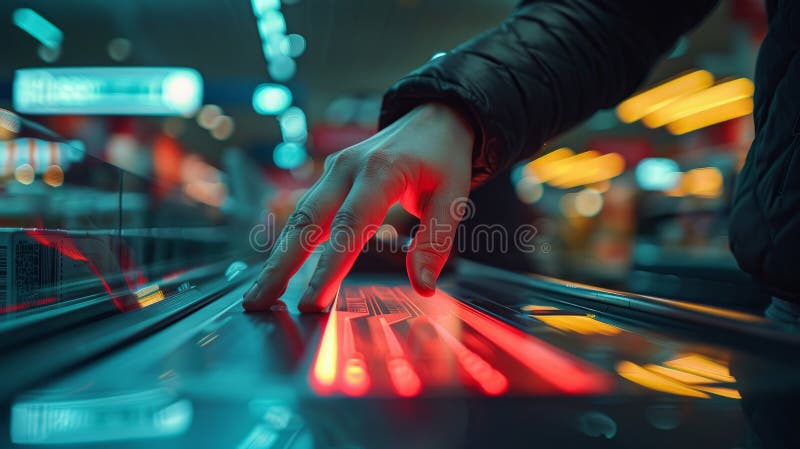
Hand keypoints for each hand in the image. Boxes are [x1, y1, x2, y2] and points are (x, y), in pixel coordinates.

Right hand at [243, 102, 474, 311]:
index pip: (350, 224)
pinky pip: (305, 213)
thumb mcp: (454, 196)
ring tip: (257, 295)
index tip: (312, 302)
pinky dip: (289, 243)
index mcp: (381, 170)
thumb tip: (423, 285)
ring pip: (298, 217)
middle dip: (281, 265)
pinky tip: (277, 270)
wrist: (433, 117)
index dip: (328, 266)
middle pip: (307, 220)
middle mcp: (347, 167)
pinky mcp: (328, 178)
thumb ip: (436, 241)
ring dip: (277, 257)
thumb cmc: (442, 158)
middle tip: (257, 303)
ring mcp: (332, 170)